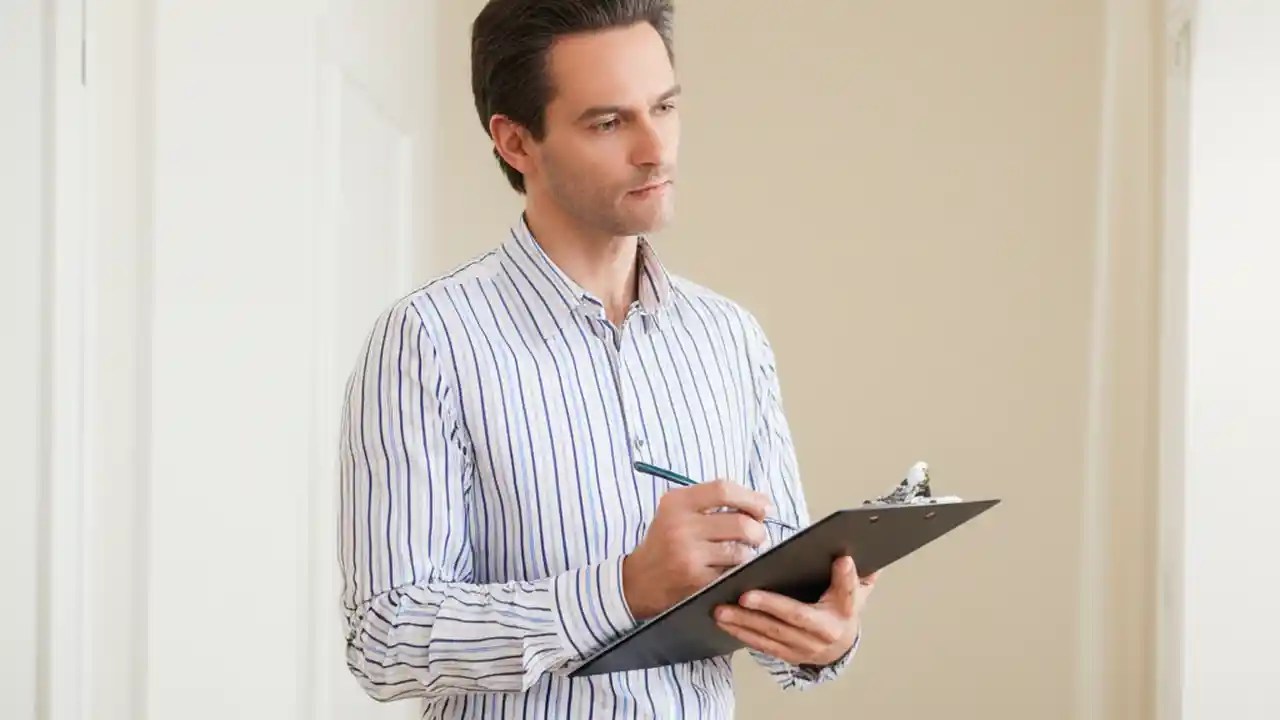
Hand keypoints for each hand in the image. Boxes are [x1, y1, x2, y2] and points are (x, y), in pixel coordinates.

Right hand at [623, 479, 771, 619]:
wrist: (640, 580)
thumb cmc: (665, 540)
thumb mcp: (675, 510)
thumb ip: (710, 501)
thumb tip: (760, 503)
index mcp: (676, 502)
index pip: (723, 490)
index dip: (751, 498)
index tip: (763, 507)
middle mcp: (681, 526)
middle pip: (740, 523)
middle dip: (758, 530)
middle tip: (757, 535)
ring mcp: (689, 556)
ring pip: (741, 551)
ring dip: (749, 553)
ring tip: (742, 552)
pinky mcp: (696, 581)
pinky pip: (732, 572)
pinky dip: (738, 570)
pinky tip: (730, 568)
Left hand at [713, 555, 877, 666]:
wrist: (839, 646)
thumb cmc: (841, 609)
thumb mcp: (856, 589)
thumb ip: (856, 571)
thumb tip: (855, 549)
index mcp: (845, 610)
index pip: (848, 592)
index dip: (846, 578)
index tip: (842, 560)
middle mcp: (826, 633)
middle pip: (796, 617)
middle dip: (768, 606)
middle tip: (744, 596)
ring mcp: (806, 647)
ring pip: (772, 634)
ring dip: (745, 622)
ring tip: (722, 610)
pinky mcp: (788, 655)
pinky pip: (762, 644)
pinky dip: (742, 633)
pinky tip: (725, 622)